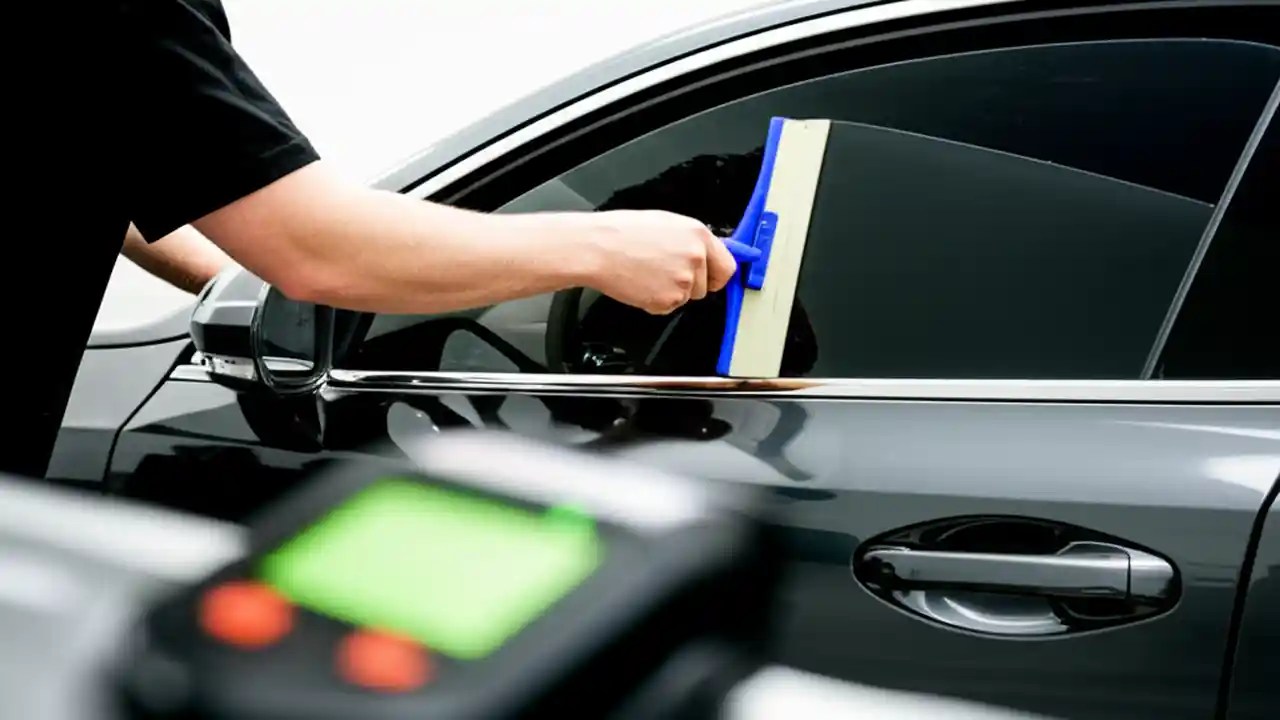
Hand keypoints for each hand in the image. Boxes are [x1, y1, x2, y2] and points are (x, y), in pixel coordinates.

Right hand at [584, 210, 738, 314]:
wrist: (597, 249)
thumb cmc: (622, 233)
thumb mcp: (666, 224)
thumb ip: (691, 241)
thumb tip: (704, 254)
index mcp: (698, 235)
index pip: (726, 266)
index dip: (716, 275)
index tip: (711, 278)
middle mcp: (696, 258)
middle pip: (705, 286)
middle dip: (688, 284)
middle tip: (662, 270)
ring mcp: (683, 282)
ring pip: (685, 298)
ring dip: (670, 291)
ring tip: (647, 272)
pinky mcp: (667, 301)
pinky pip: (668, 307)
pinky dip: (655, 300)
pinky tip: (641, 282)